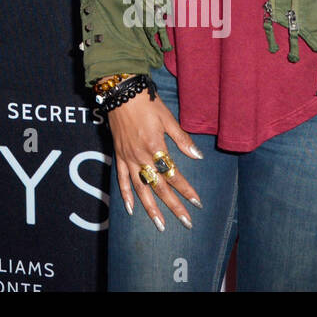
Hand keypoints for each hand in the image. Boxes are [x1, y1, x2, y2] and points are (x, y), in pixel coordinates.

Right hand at [107, 88, 203, 231]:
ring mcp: (128, 158)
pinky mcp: (119, 155)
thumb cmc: (146, 102)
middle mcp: (141, 156)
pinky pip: (122, 179)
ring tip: (160, 225)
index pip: (174, 174)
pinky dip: (125, 195)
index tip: (197, 202)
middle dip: (174, 206)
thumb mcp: (167, 118)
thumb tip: (197, 156)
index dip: (186, 190)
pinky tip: (131, 209)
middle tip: (186, 222)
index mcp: (155, 147)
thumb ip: (181, 139)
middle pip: (159, 186)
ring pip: (141, 188)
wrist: (120, 92)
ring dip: (151, 208)